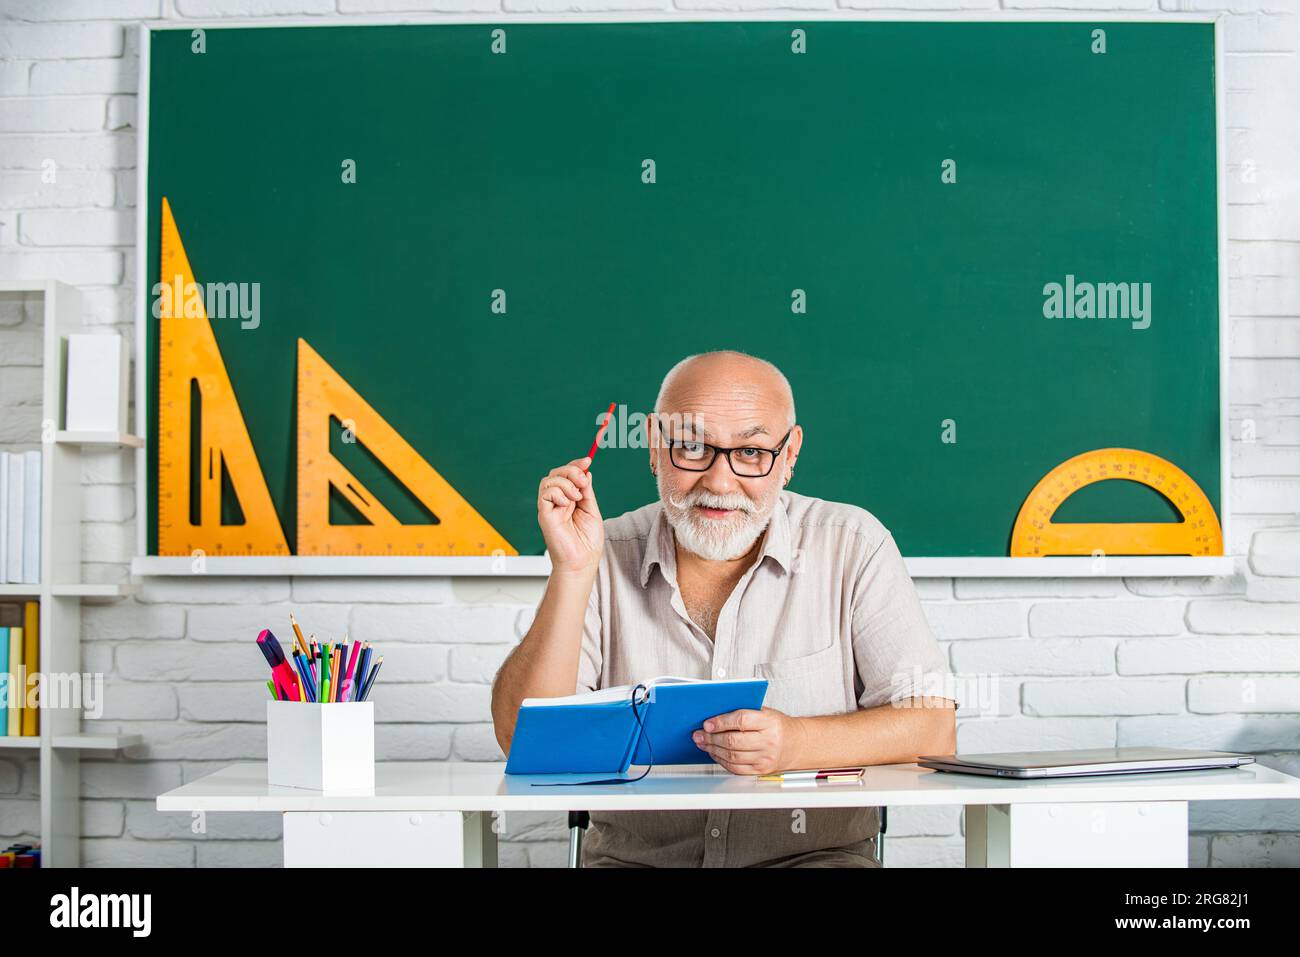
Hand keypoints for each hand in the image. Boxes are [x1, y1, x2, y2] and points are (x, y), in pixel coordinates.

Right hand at [537, 457, 603, 572]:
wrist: (582, 562)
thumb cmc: (587, 542)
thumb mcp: (592, 510)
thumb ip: (587, 491)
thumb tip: (586, 472)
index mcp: (569, 499)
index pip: (567, 475)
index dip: (576, 465)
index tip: (588, 460)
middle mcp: (558, 501)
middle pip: (556, 473)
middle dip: (571, 470)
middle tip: (584, 480)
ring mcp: (550, 507)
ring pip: (549, 480)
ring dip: (566, 482)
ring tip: (577, 497)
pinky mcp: (544, 514)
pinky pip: (545, 493)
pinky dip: (558, 492)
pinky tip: (567, 504)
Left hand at [692, 707, 803, 774]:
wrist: (795, 744)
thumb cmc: (777, 725)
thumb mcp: (764, 712)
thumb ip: (743, 711)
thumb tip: (715, 713)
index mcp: (769, 722)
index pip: (741, 720)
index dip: (721, 722)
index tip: (707, 723)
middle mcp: (768, 741)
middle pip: (733, 741)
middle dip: (711, 738)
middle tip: (699, 735)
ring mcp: (765, 758)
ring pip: (732, 756)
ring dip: (713, 750)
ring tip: (703, 744)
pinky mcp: (760, 770)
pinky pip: (736, 768)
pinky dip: (722, 761)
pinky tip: (715, 754)